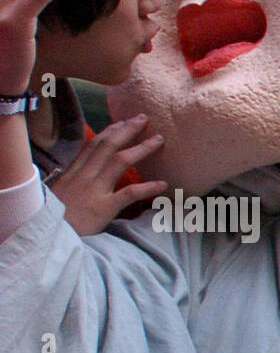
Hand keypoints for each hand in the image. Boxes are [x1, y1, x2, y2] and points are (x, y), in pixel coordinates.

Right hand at [50, 115, 168, 235]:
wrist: (44, 234)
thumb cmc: (53, 217)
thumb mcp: (58, 193)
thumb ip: (72, 182)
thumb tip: (85, 176)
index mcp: (73, 172)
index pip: (93, 145)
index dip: (109, 131)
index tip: (122, 121)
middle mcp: (84, 176)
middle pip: (108, 146)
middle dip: (127, 130)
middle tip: (144, 118)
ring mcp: (94, 190)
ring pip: (120, 162)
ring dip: (141, 149)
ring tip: (159, 140)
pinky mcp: (103, 208)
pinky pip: (129, 193)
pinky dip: (147, 188)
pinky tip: (163, 184)